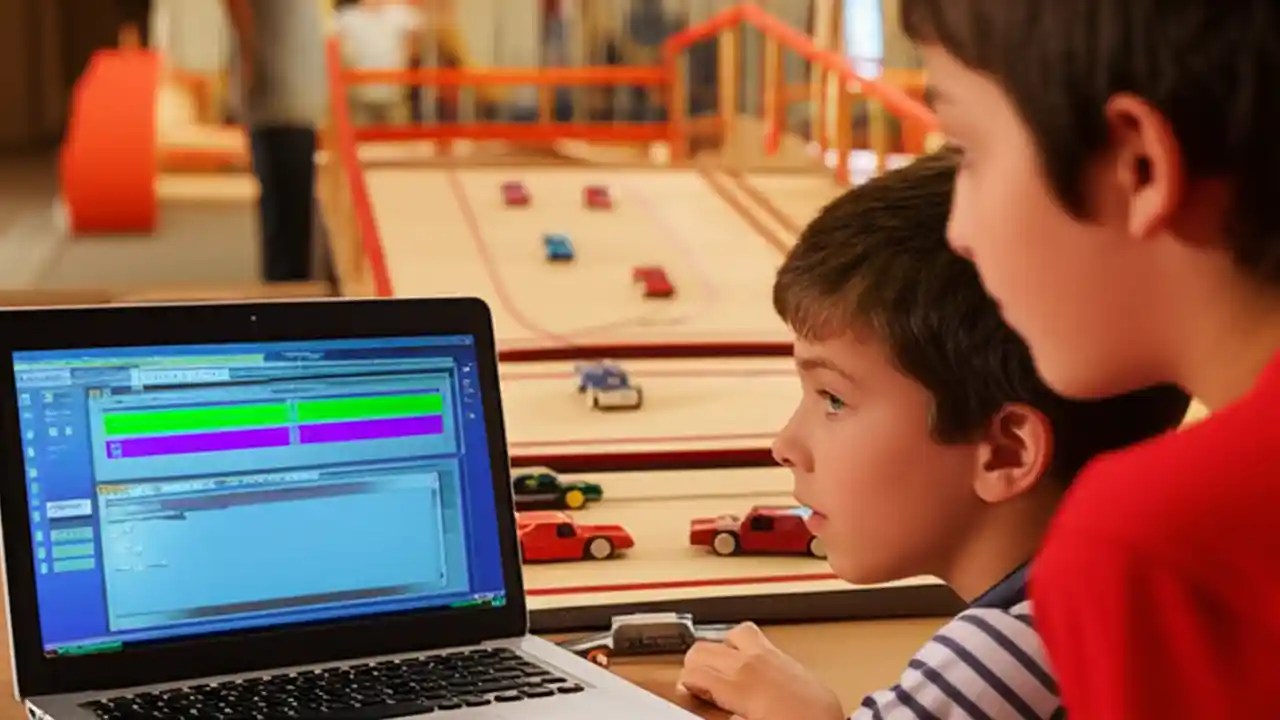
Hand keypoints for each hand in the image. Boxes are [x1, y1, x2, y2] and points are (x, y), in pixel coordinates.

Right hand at [677, 622, 844, 719]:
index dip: (686, 687)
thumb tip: (704, 704)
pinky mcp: (780, 653)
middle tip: (704, 690)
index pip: (692, 672)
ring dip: (719, 652)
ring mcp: (765, 653)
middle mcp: (749, 662)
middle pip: (701, 649)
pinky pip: (751, 634)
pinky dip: (741, 645)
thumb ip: (721, 714)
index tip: (692, 698)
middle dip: (695, 669)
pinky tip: (745, 664)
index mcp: (738, 684)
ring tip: (722, 673)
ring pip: (726, 635)